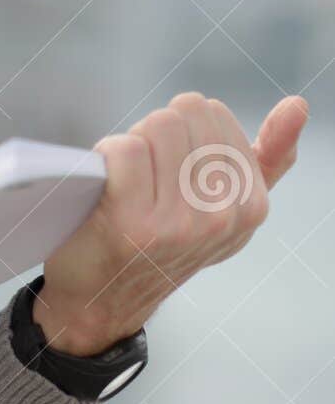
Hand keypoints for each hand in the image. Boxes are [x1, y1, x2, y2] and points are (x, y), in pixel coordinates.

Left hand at [33, 92, 308, 356]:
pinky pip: (123, 150)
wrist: (105, 298)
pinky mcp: (136, 225)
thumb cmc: (161, 242)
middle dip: (156, 134)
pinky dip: (106, 157)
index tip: (172, 170)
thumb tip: (297, 105)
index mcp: (252, 206)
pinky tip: (108, 188)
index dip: (180, 131)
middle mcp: (222, 217)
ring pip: (154, 127)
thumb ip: (267, 158)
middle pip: (182, 114)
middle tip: (145, 176)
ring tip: (128, 182)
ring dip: (131, 144)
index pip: (213, 113)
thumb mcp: (226, 207)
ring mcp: (181, 224)